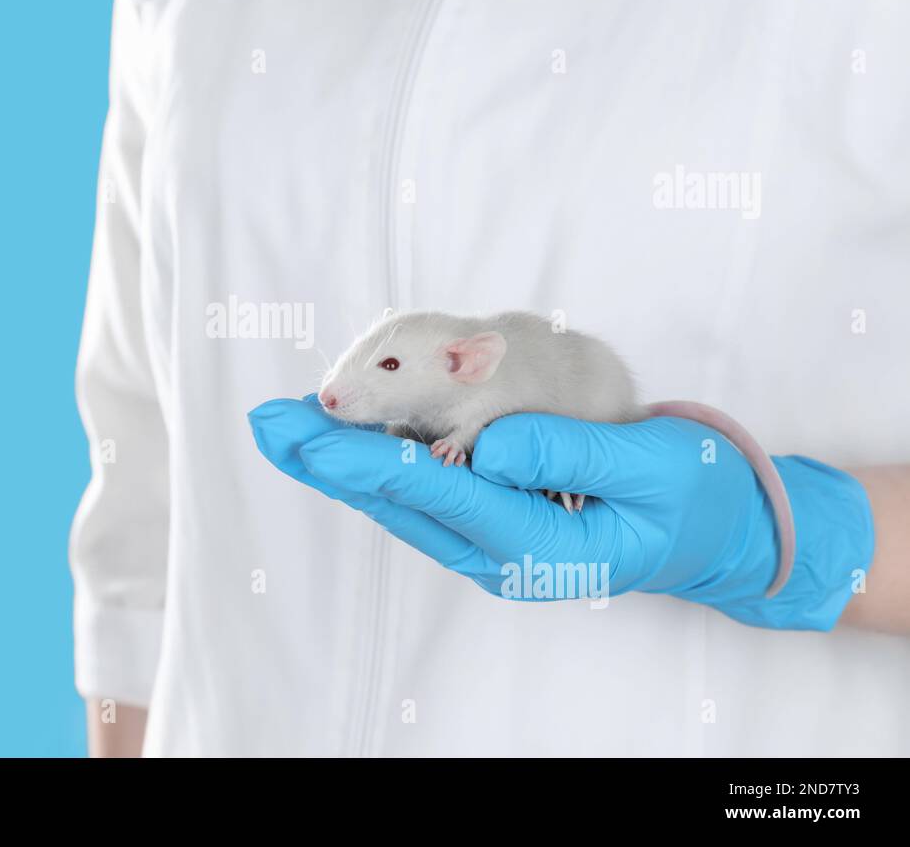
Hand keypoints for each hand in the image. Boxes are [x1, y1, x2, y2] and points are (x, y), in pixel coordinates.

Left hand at [248, 396, 873, 629]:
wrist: (715, 534)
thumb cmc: (692, 495)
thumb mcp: (649, 468)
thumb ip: (569, 457)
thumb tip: (488, 444)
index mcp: (539, 548)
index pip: (439, 493)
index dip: (367, 459)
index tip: (307, 433)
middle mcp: (500, 557)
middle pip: (398, 504)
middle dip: (327, 462)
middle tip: (265, 423)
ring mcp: (492, 548)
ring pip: (401, 505)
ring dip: (341, 465)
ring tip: (285, 428)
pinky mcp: (493, 529)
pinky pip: (424, 499)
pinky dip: (378, 469)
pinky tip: (344, 446)